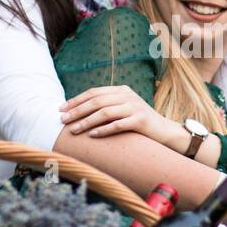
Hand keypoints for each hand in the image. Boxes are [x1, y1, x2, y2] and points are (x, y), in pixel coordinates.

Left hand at [59, 86, 180, 147]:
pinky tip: (93, 135)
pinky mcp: (141, 120)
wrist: (164, 131)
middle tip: (63, 120)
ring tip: (74, 130)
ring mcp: (135, 107)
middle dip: (77, 111)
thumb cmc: (139, 122)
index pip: (94, 92)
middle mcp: (127, 96)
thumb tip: (79, 111)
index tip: (62, 109)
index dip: (76, 100)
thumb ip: (107, 106)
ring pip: (105, 112)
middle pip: (97, 101)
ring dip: (86, 122)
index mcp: (121, 90)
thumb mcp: (124, 109)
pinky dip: (104, 130)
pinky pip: (118, 124)